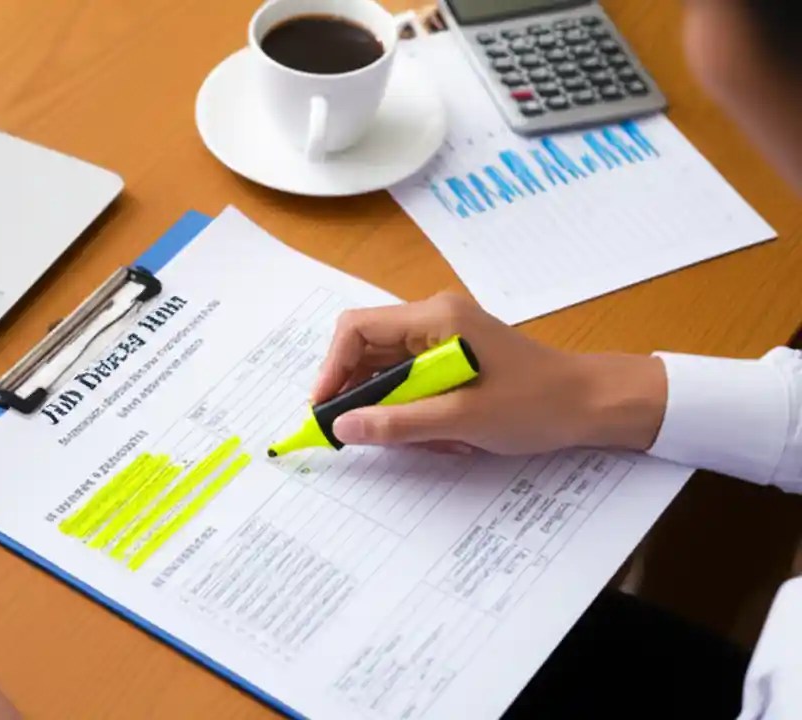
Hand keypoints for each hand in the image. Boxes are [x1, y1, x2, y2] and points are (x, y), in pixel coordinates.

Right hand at [312, 292, 666, 454]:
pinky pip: (411, 378)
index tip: (324, 408)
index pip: (357, 329)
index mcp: (435, 318)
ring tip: (418, 438)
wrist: (592, 403)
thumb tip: (343, 427)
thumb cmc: (535, 404)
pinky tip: (436, 433)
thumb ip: (397, 423)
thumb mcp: (461, 420)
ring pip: (388, 367)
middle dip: (359, 393)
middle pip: (368, 348)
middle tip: (355, 433)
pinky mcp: (453, 355)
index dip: (331, 368)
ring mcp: (444, 335)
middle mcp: (434, 318)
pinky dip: (411, 407)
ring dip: (390, 405)